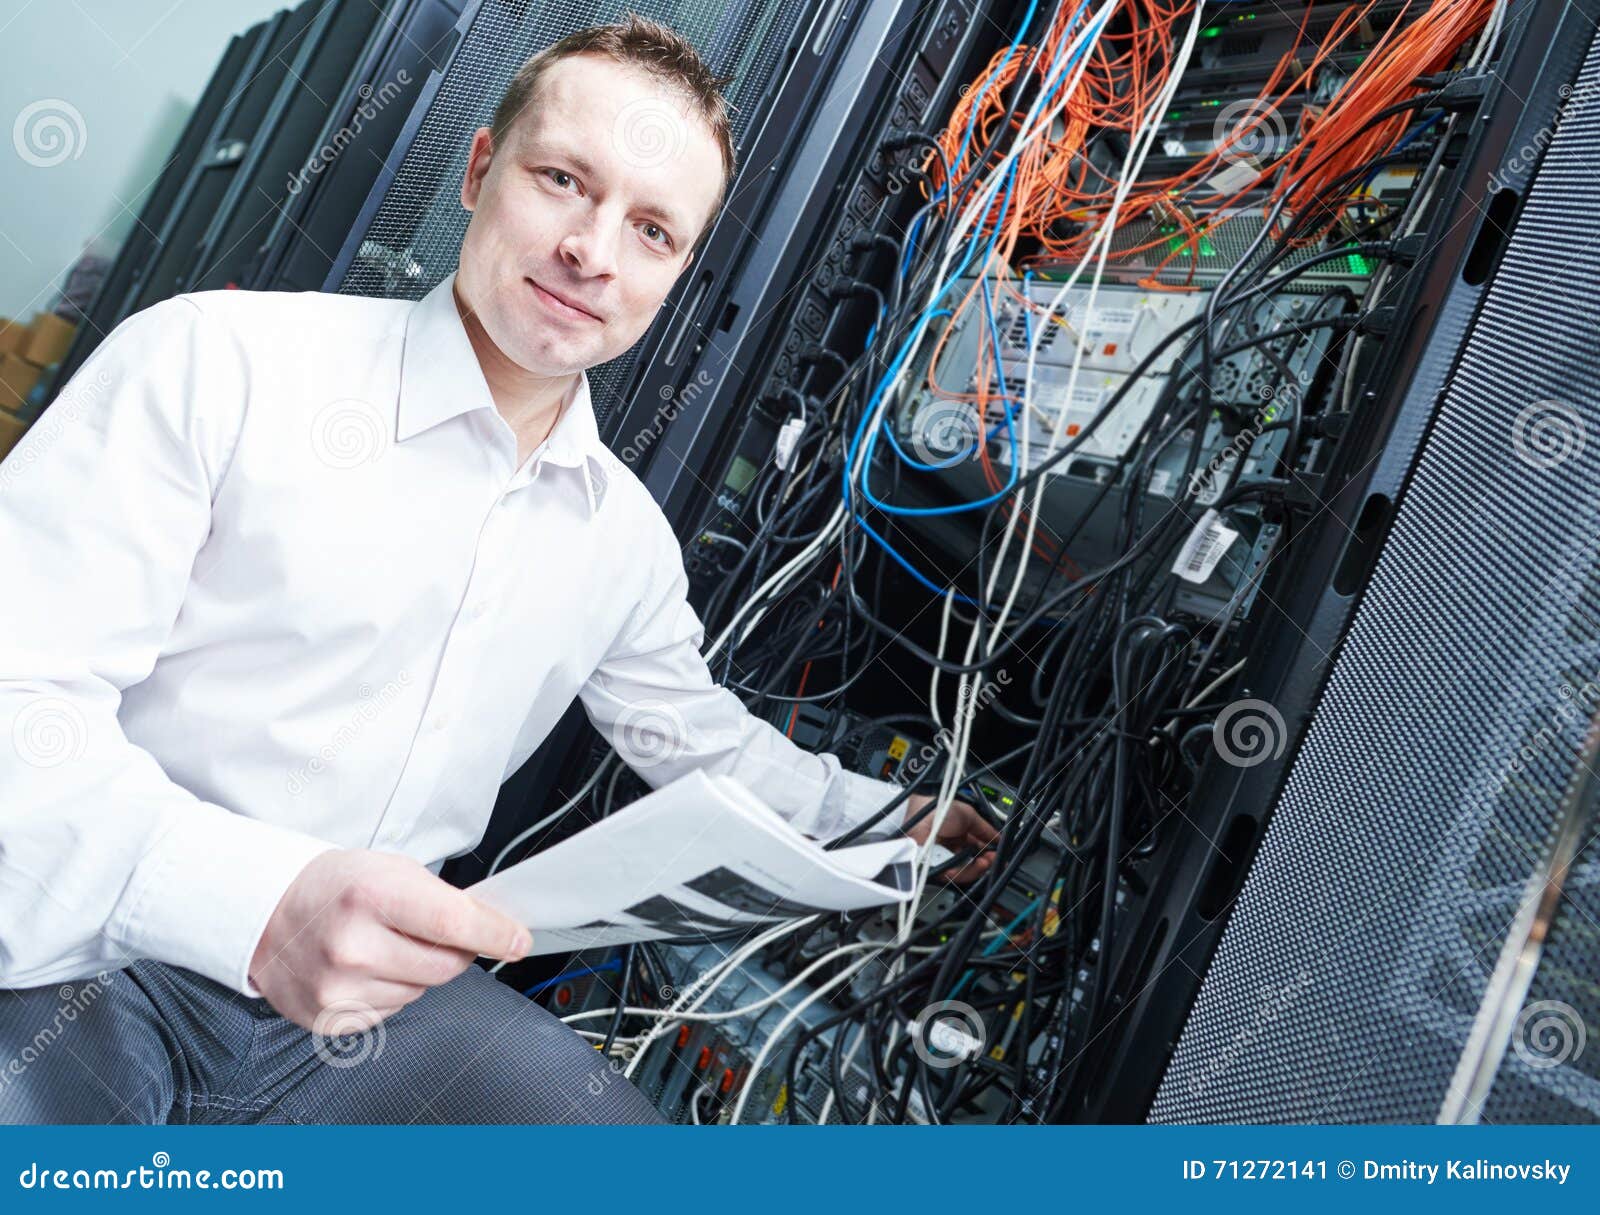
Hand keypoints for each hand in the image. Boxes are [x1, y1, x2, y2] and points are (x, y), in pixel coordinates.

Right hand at [249, 849, 530, 1032]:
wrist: (268, 913)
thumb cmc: (336, 886)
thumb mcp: (392, 870)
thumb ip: (445, 901)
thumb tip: (499, 930)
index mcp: (372, 896)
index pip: (454, 924)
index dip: (495, 934)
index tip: (518, 940)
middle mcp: (353, 946)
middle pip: (446, 966)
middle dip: (456, 951)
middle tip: (436, 932)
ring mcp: (339, 989)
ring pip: (422, 992)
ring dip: (419, 971)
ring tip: (385, 944)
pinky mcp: (331, 1019)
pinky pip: (393, 1012)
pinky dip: (391, 991)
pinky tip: (366, 968)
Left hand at [903, 794, 998, 882]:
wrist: (922, 816)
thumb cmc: (940, 810)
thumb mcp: (969, 815)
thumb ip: (986, 829)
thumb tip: (999, 839)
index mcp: (960, 834)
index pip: (979, 849)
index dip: (990, 853)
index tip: (999, 854)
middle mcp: (953, 847)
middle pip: (974, 862)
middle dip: (986, 862)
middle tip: (992, 859)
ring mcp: (945, 858)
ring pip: (966, 871)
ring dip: (977, 869)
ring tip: (983, 863)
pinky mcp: (938, 868)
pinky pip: (954, 876)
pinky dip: (963, 873)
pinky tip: (968, 867)